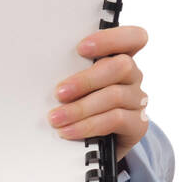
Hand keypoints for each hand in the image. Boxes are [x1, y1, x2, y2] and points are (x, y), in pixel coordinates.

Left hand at [47, 25, 149, 162]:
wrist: (97, 144)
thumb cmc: (81, 105)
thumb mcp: (76, 87)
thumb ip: (71, 73)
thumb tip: (43, 73)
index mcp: (120, 59)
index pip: (133, 37)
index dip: (111, 38)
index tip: (81, 48)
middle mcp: (133, 76)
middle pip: (121, 67)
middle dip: (86, 80)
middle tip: (59, 93)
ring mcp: (138, 100)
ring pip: (115, 96)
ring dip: (81, 108)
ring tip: (56, 118)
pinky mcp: (138, 124)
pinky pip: (116, 119)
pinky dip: (88, 125)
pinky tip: (68, 131)